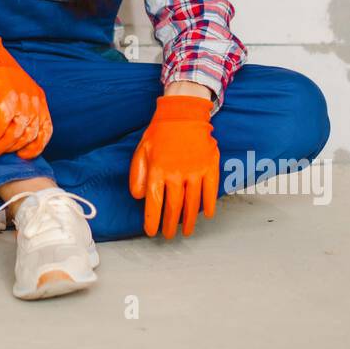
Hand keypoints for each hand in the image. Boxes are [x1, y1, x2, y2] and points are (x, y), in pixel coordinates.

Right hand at [0, 35, 52, 159]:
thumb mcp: (19, 93)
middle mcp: (33, 99)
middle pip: (28, 134)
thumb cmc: (0, 78)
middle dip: (9, 149)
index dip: (36, 147)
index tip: (23, 156)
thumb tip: (16, 139)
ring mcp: (20, 97)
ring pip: (14, 132)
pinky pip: (1, 123)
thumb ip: (22, 111)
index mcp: (39, 99)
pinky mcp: (5, 96)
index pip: (46, 128)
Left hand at [129, 94, 219, 237]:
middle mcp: (176, 173)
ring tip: (186, 231)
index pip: (154, 203)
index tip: (151, 232)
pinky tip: (208, 215)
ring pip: (192, 203)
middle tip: (168, 235)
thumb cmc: (160, 132)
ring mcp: (195, 170)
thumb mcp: (142, 150)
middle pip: (173, 207)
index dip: (152, 220)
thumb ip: (138, 174)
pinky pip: (211, 190)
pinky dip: (210, 204)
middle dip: (169, 224)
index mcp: (157, 170)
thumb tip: (138, 197)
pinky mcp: (209, 166)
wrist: (183, 113)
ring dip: (189, 220)